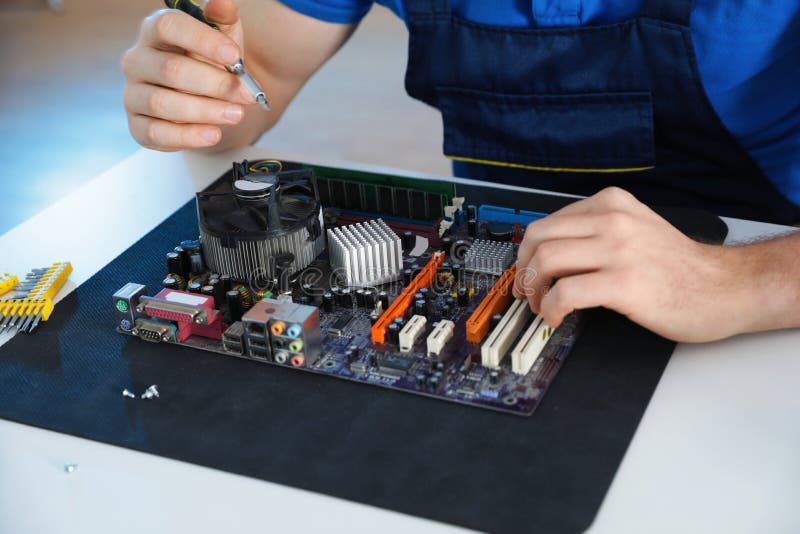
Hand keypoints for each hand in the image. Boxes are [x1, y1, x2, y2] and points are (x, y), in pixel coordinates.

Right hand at [122, 0, 253, 150]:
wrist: (206, 98)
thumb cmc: (211, 62)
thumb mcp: (223, 37)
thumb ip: (223, 18)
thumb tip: (224, 1)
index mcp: (155, 30)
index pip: (170, 26)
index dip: (203, 41)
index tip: (235, 56)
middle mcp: (137, 60)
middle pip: (171, 70)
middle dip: (215, 84)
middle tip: (247, 95)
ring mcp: (133, 94)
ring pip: (163, 103)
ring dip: (205, 111)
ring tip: (236, 114)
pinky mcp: (137, 125)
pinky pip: (156, 133)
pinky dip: (188, 136)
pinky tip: (213, 134)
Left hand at [512, 187, 746, 342]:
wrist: (724, 287)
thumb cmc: (679, 266)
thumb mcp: (635, 228)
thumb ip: (596, 230)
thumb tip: (549, 251)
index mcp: (612, 204)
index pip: (547, 222)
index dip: (527, 252)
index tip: (526, 271)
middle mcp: (613, 220)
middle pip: (539, 238)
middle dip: (523, 268)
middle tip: (527, 291)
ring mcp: (619, 250)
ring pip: (547, 261)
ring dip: (534, 289)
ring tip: (541, 306)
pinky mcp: (623, 283)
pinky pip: (566, 292)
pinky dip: (550, 308)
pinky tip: (556, 317)